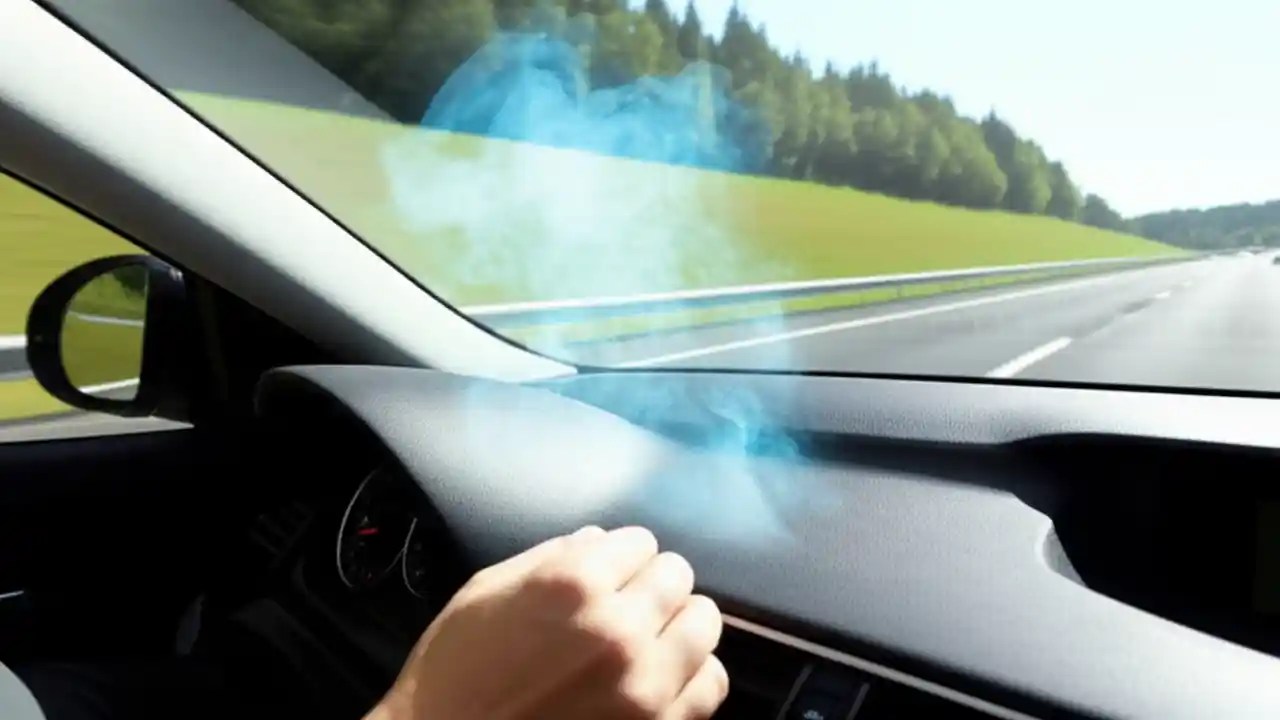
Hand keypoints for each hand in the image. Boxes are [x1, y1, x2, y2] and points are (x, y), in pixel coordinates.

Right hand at [365, 526, 726, 719]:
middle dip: (651, 585)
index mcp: (573, 585)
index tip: (607, 575)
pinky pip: (711, 683)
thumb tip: (599, 540)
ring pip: (704, 624)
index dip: (620, 557)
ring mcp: (645, 686)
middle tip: (627, 605)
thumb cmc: (453, 672)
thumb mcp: (485, 594)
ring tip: (652, 637)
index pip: (640, 542)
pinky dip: (693, 674)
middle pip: (677, 577)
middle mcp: (619, 629)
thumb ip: (549, 558)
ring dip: (679, 623)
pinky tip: (664, 677)